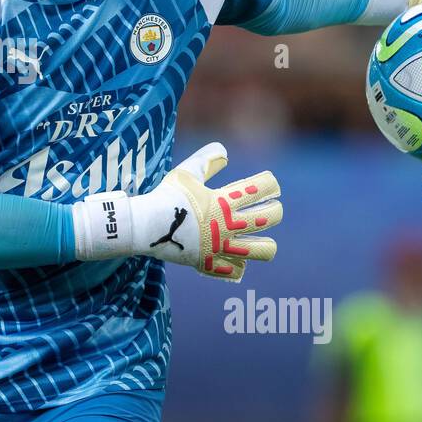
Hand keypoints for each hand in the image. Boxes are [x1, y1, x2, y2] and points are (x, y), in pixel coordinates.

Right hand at [72, 142, 282, 280]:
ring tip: (263, 240)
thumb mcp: (185, 174)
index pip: (262, 188)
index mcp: (224, 201)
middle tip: (270, 208)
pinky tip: (235, 258)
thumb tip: (224, 151)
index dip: (269, 184)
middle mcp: (228, 225)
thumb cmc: (165, 197)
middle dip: (275, 211)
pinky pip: (236, 269)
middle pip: (270, 218)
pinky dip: (238, 264)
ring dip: (266, 244)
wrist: (146, 227)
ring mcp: (221, 247)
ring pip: (262, 250)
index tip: (267, 184)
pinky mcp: (211, 263)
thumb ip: (206, 161)